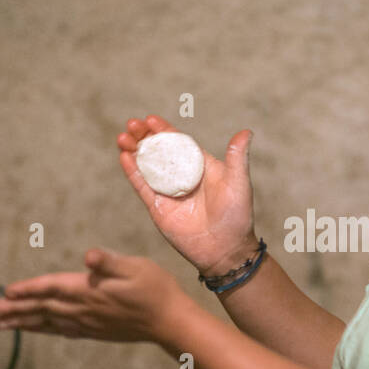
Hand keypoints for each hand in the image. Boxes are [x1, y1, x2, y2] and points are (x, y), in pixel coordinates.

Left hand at [0, 249, 191, 343]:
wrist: (171, 322)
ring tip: (1, 325)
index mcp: (89, 291)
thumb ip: (109, 262)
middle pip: (41, 309)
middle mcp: (83, 309)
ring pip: (48, 323)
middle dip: (14, 310)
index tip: (5, 292)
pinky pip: (62, 331)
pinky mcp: (96, 331)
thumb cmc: (156, 289)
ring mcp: (88, 323)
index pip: (50, 288)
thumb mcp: (136, 267)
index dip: (27, 289)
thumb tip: (89, 256)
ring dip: (23, 322)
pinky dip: (45, 330)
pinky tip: (38, 330)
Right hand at [118, 115, 258, 276]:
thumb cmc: (236, 216)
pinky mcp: (157, 207)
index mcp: (199, 165)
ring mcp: (167, 191)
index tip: (151, 119)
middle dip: (144, 136)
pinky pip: (142, 186)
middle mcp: (181, 176)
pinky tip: (124, 156)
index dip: (164, 130)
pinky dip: (132, 172)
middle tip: (132, 123)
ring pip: (146, 165)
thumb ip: (237, 157)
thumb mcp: (238, 182)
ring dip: (134, 150)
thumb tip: (246, 131)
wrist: (225, 249)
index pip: (178, 142)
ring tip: (122, 136)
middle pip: (158, 151)